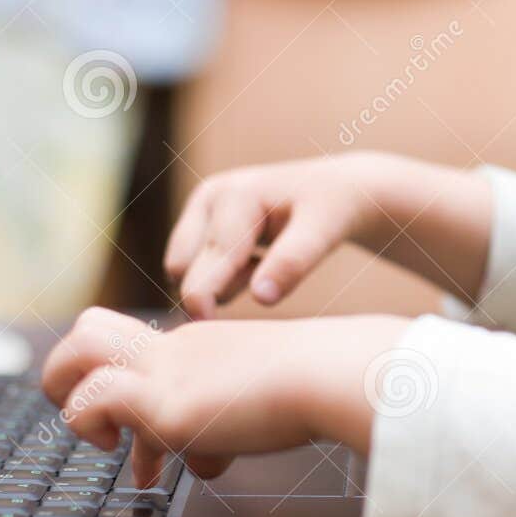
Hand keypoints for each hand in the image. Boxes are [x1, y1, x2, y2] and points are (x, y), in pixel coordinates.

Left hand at [40, 307, 411, 485]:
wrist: (330, 375)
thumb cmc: (318, 387)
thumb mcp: (265, 397)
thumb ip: (236, 417)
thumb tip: (216, 453)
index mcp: (199, 346)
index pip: (139, 351)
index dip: (126, 387)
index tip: (140, 438)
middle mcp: (174, 349)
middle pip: (89, 329)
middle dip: (71, 375)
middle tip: (96, 424)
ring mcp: (165, 372)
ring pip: (77, 350)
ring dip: (71, 397)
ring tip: (102, 441)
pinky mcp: (162, 405)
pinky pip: (91, 401)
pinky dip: (94, 429)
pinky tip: (134, 458)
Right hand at [165, 154, 383, 318]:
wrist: (332, 188)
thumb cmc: (330, 209)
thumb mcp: (324, 232)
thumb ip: (292, 262)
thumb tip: (260, 298)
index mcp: (236, 196)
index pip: (209, 260)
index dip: (203, 299)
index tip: (206, 328)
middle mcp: (210, 197)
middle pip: (183, 267)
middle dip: (216, 287)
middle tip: (262, 274)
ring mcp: (200, 207)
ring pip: (182, 269)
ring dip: (218, 282)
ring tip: (261, 262)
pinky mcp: (200, 221)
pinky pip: (191, 267)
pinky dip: (220, 275)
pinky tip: (252, 260)